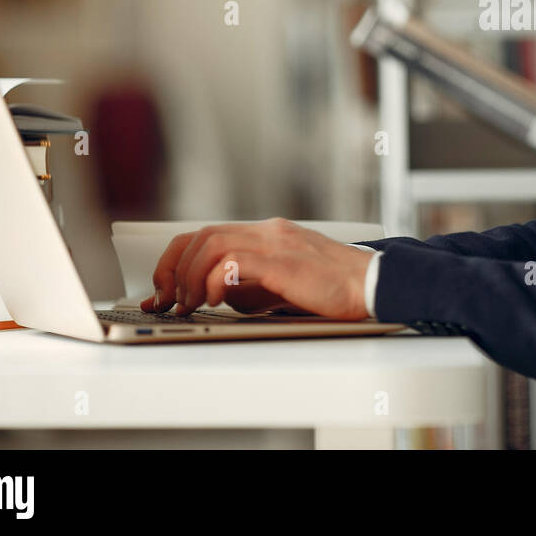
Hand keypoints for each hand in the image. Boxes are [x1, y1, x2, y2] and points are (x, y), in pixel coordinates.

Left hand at [138, 218, 373, 319]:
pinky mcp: (284, 261)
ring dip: (191, 277)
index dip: (174, 262)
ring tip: (194, 303)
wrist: (372, 283)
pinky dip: (216, 280)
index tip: (163, 291)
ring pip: (212, 244)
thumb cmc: (333, 288)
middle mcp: (267, 232)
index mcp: (266, 235)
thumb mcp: (281, 283)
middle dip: (173, 271)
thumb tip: (214, 295)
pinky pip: (235, 261)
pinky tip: (220, 299)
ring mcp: (276, 243)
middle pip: (200, 236)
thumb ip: (249, 283)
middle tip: (171, 302)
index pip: (204, 234)